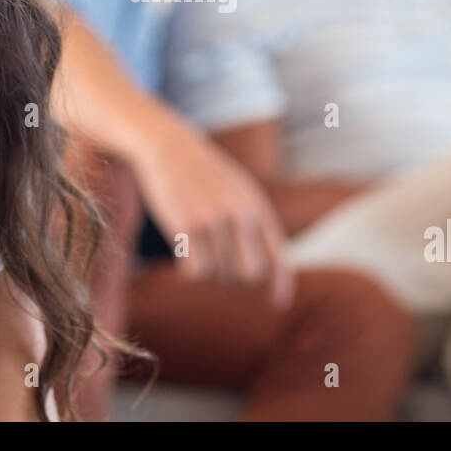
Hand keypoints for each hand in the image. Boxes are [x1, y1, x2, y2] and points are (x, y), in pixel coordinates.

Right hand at [130, 119, 294, 308]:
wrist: (168, 146)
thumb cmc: (203, 174)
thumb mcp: (237, 189)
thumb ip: (253, 221)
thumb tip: (259, 269)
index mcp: (257, 205)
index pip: (278, 254)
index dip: (282, 283)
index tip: (279, 303)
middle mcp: (241, 213)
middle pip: (250, 274)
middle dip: (236, 278)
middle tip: (221, 266)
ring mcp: (214, 219)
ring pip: (220, 274)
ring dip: (208, 269)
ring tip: (197, 246)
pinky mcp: (187, 225)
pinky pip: (196, 272)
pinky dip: (189, 271)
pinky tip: (182, 252)